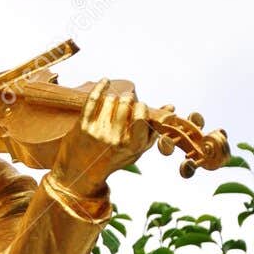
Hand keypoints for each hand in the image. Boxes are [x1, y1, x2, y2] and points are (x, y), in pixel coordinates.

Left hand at [52, 79, 152, 196]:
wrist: (82, 172)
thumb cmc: (113, 158)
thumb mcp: (137, 149)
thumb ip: (154, 128)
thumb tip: (171, 108)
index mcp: (132, 145)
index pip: (141, 114)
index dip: (140, 107)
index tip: (138, 108)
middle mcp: (116, 139)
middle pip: (126, 103)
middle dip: (127, 99)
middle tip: (124, 104)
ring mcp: (98, 132)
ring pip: (111, 99)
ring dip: (113, 98)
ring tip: (111, 106)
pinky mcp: (83, 126)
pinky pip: (93, 99)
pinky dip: (100, 86)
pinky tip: (106, 81)